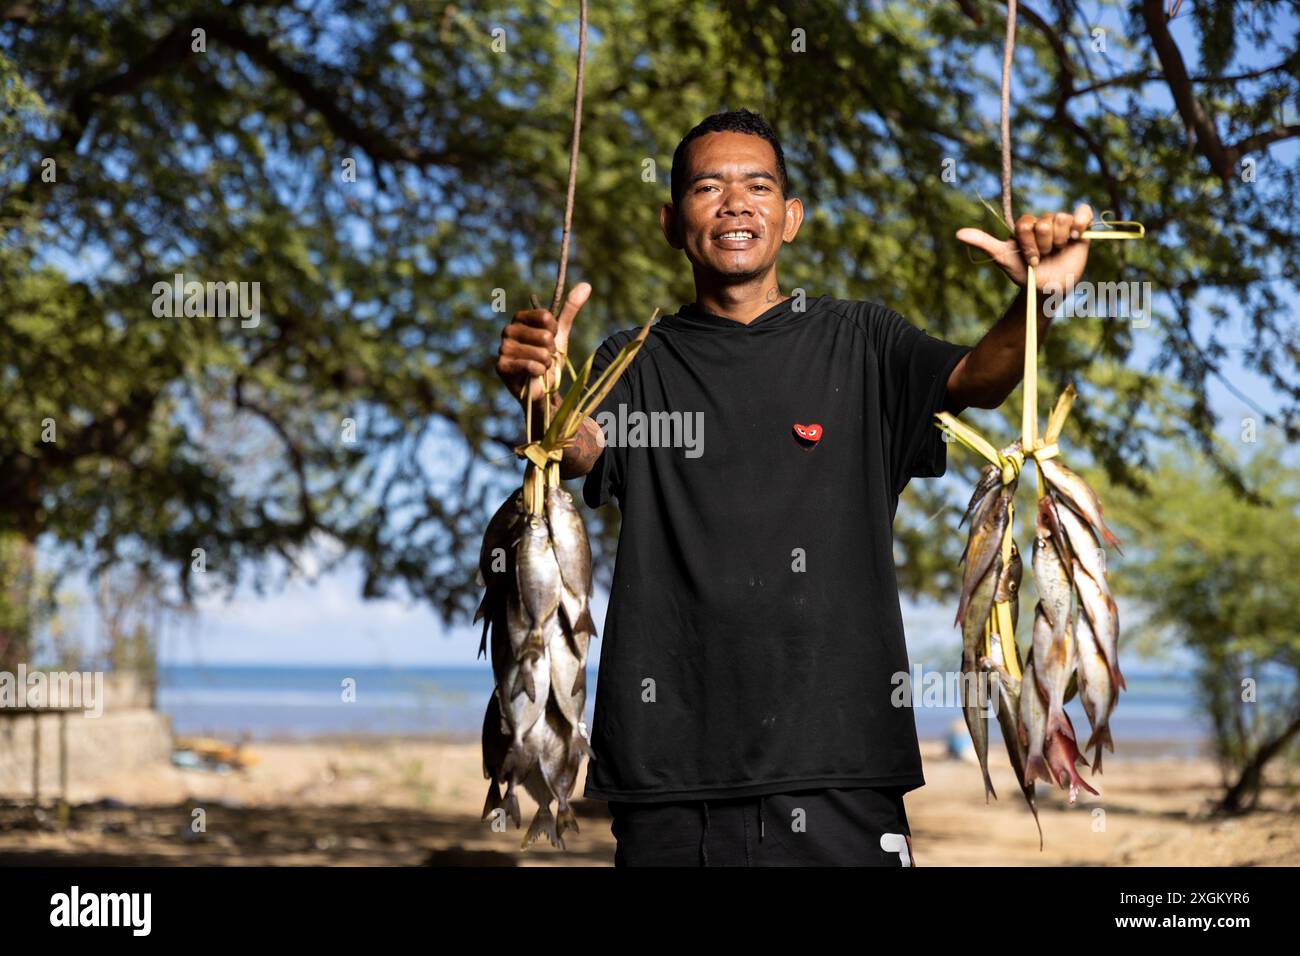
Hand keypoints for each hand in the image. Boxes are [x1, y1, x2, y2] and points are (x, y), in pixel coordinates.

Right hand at [496, 282, 590, 404]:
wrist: (541, 387)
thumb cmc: (547, 357)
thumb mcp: (560, 333)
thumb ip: (570, 309)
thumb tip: (586, 285)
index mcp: (519, 318)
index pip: (546, 317)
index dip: (554, 330)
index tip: (550, 338)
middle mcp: (508, 331)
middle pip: (545, 336)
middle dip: (551, 350)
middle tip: (544, 356)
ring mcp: (503, 349)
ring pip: (540, 353)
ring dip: (546, 363)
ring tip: (539, 366)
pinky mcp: (502, 367)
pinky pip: (532, 366)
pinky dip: (539, 373)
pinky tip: (534, 375)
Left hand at [956, 204, 1092, 291]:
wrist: (1047, 289)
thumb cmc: (1024, 274)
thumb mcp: (1003, 258)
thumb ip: (983, 242)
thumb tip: (958, 233)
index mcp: (1025, 226)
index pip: (1026, 224)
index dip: (1028, 245)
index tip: (1030, 260)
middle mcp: (1043, 222)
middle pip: (1044, 223)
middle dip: (1043, 245)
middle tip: (1045, 257)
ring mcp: (1062, 225)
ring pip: (1061, 219)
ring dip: (1060, 241)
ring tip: (1059, 251)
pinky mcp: (1080, 229)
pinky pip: (1083, 211)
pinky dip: (1081, 221)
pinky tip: (1076, 235)